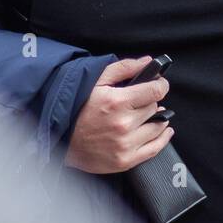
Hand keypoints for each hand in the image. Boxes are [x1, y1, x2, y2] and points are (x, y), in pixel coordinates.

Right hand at [63, 56, 174, 173]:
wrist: (60, 139)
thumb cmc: (77, 108)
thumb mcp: (96, 81)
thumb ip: (124, 68)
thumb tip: (148, 62)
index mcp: (117, 102)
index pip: (156, 91)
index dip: (160, 85)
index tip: (159, 84)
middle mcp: (123, 124)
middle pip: (155, 108)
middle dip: (150, 102)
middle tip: (141, 102)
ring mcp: (125, 144)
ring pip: (158, 127)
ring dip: (157, 119)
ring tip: (150, 115)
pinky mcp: (125, 160)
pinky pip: (155, 149)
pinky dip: (163, 138)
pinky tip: (163, 131)